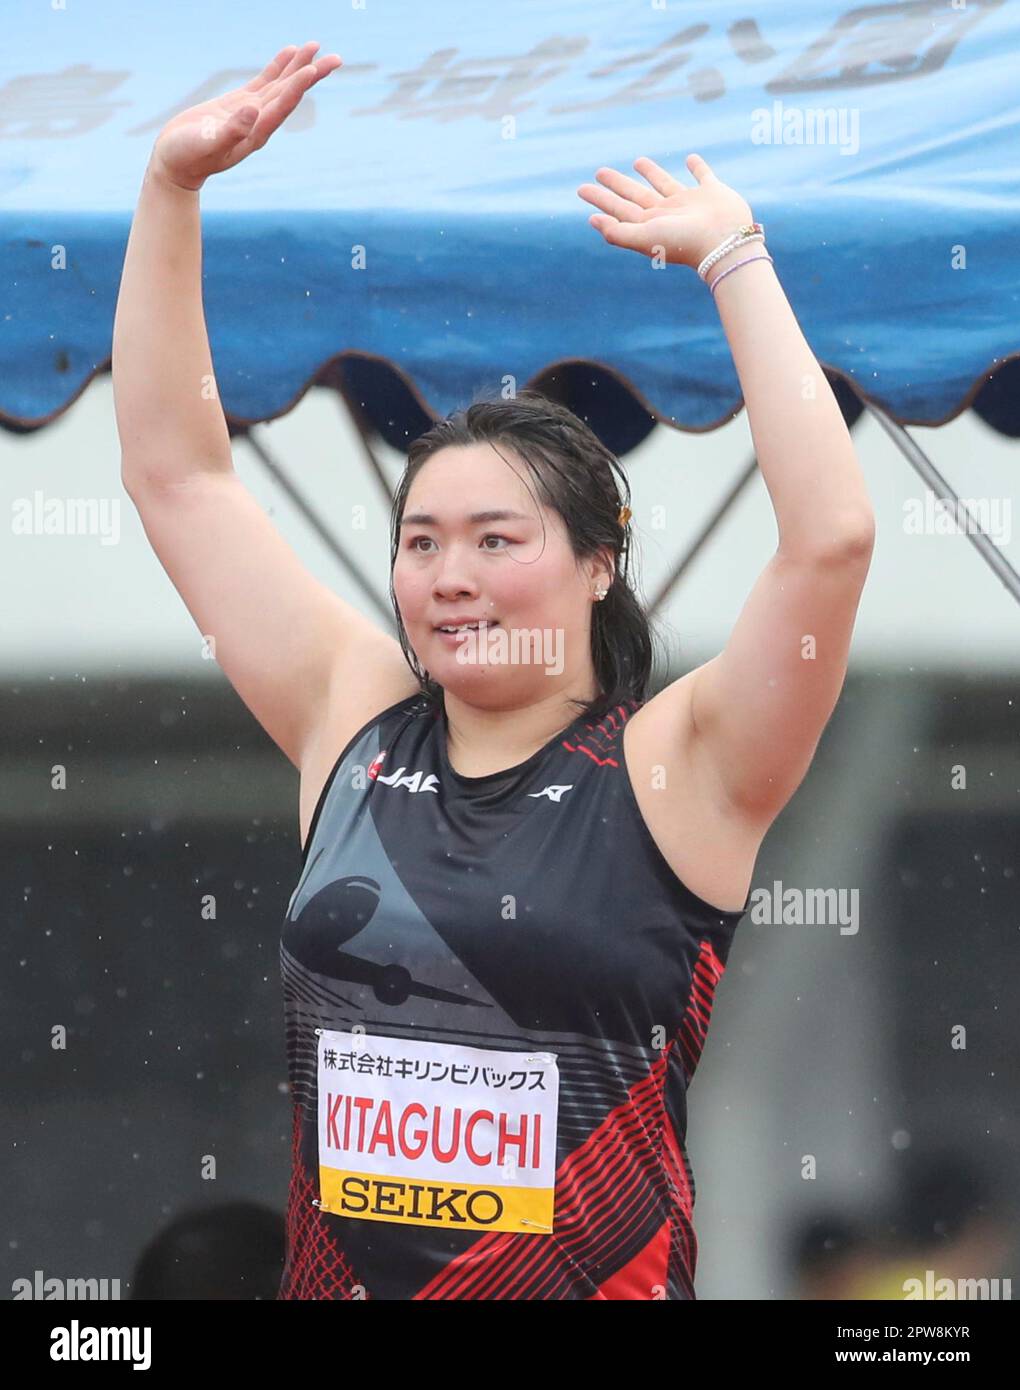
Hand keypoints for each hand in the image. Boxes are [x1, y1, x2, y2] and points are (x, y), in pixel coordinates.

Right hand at [150, 41, 341, 191]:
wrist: (176, 162)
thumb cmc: (189, 156)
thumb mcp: (208, 144)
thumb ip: (232, 130)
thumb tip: (253, 110)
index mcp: (256, 133)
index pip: (282, 106)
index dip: (297, 87)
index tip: (312, 69)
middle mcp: (260, 122)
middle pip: (291, 93)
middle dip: (312, 74)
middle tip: (336, 59)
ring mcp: (252, 112)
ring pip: (281, 84)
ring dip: (298, 66)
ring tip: (315, 47)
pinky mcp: (239, 103)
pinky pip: (264, 81)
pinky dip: (277, 67)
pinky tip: (290, 53)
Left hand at [577, 153, 753, 270]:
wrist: (724, 242)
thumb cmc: (684, 242)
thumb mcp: (646, 238)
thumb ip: (618, 232)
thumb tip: (593, 220)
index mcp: (650, 224)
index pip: (619, 209)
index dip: (600, 200)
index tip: (582, 190)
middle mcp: (666, 214)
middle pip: (635, 195)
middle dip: (617, 185)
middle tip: (600, 172)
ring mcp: (689, 204)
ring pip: (664, 184)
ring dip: (651, 173)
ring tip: (637, 162)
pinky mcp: (712, 193)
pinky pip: (703, 175)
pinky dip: (697, 167)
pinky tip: (691, 159)